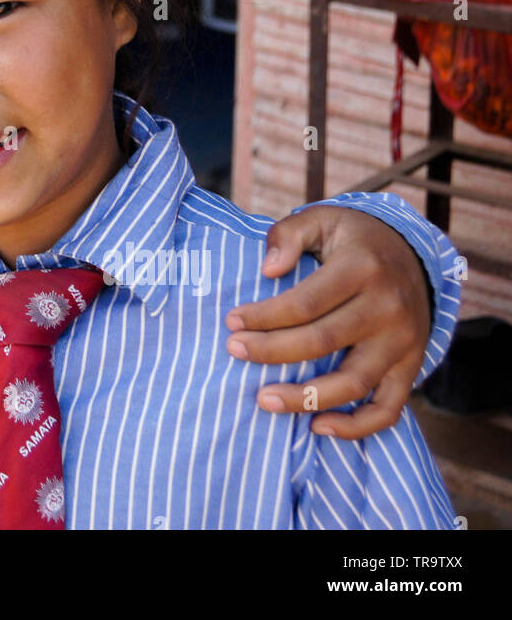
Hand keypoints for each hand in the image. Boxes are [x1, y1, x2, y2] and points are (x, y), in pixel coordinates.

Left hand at [224, 205, 430, 438]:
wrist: (413, 253)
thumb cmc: (353, 238)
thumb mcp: (322, 219)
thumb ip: (288, 235)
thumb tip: (267, 269)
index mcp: (363, 268)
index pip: (305, 302)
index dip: (264, 316)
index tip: (231, 322)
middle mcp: (388, 307)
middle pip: (322, 341)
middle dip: (271, 351)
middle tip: (233, 351)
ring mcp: (404, 341)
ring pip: (353, 382)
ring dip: (305, 398)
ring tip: (264, 399)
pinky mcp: (411, 366)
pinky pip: (388, 408)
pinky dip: (356, 426)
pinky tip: (317, 426)